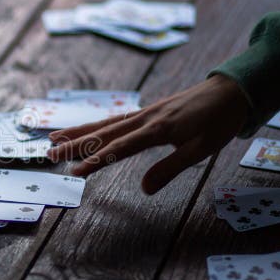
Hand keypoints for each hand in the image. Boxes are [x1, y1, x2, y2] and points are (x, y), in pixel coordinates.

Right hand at [47, 75, 249, 193]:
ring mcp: (143, 113)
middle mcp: (145, 118)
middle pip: (103, 133)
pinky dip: (95, 125)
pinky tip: (83, 130)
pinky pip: (114, 119)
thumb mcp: (202, 150)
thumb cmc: (219, 122)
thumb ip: (170, 169)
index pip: (120, 147)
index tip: (75, 172)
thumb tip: (144, 189)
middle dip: (75, 144)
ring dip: (78, 132)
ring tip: (53, 139)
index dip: (97, 161)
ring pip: (104, 123)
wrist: (231, 91)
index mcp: (158, 129)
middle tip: (49, 155)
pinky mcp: (146, 112)